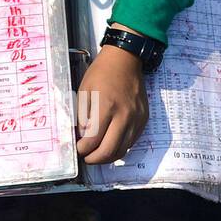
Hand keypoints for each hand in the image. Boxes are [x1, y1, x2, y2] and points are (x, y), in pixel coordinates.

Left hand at [76, 36, 149, 164]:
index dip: (83, 150)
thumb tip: (82, 138)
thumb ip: (83, 117)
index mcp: (106, 107)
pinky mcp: (143, 120)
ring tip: (97, 154)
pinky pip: (131, 142)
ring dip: (107, 157)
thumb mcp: (84, 92)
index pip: (93, 140)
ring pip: (122, 150)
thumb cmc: (102, 73)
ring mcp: (136, 119)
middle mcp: (124, 115)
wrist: (125, 60)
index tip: (78, 149)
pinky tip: (110, 143)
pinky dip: (119, 147)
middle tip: (86, 157)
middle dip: (94, 159)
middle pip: (109, 151)